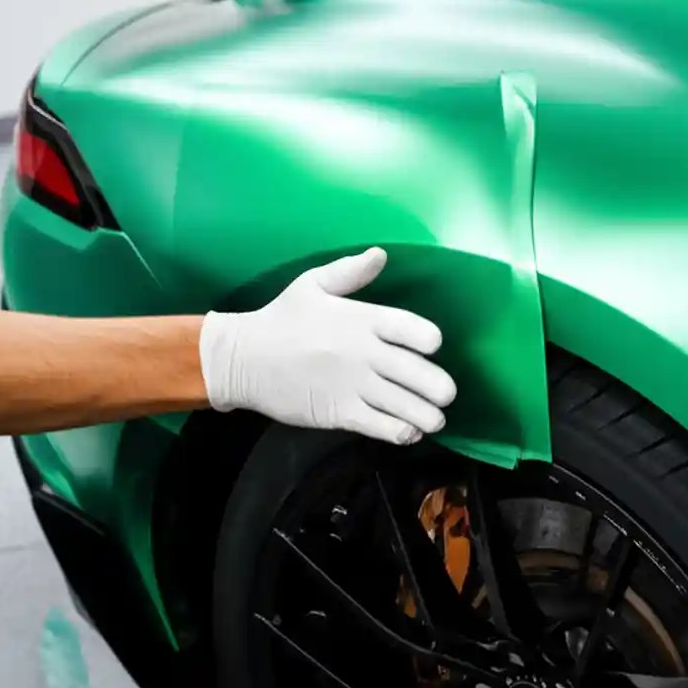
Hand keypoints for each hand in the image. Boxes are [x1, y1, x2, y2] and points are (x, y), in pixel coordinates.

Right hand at [198, 248, 455, 443]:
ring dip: (429, 416)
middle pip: (421, 374)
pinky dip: (403, 433)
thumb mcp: (312, 285)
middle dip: (442, 389)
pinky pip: (384, 427)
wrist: (241, 358)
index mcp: (363, 319)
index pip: (417, 331)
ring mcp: (354, 385)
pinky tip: (408, 432)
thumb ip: (350, 272)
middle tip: (446, 396)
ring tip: (434, 420)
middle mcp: (365, 352)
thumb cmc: (280, 319)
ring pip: (408, 405)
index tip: (433, 350)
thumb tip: (381, 254)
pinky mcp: (340, 413)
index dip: (432, 342)